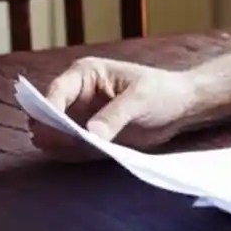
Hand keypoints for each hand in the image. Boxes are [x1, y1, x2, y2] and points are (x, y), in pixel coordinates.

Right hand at [29, 56, 198, 160]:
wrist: (181, 107)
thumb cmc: (163, 91)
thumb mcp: (141, 99)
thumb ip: (115, 115)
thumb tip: (90, 135)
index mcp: (85, 74)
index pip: (56, 92)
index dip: (48, 112)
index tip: (50, 131)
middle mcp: (76, 95)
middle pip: (48, 116)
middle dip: (52, 132)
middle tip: (66, 145)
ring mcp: (80, 118)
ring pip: (55, 136)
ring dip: (62, 146)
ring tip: (82, 150)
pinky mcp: (88, 137)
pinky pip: (70, 150)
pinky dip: (74, 155)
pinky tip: (89, 155)